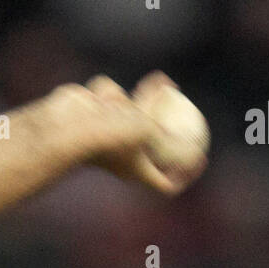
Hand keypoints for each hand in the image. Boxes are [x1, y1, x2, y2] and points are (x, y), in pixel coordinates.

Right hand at [54, 71, 208, 195]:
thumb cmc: (110, 135)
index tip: (201, 158)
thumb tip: (179, 136)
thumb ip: (163, 130)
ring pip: (134, 114)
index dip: (186, 176)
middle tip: (186, 106)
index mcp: (139, 171)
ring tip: (161, 81)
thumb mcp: (147, 130)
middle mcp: (124, 157)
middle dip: (171, 128)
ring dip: (146, 99)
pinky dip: (111, 94)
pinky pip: (112, 99)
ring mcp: (108, 136)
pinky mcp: (94, 117)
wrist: (68, 128)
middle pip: (154, 145)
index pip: (166, 184)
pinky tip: (103, 97)